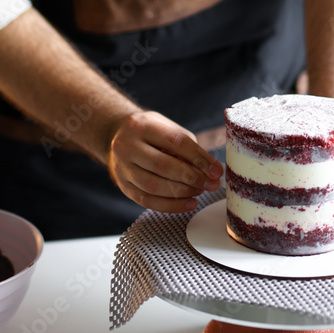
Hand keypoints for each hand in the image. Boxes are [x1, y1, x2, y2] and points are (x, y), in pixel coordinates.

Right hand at [107, 110, 223, 212]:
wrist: (117, 137)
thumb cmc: (150, 133)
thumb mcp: (167, 128)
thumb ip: (187, 147)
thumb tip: (211, 171)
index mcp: (141, 126)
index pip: (175, 142)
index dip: (199, 158)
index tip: (216, 170)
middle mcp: (126, 146)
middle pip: (162, 165)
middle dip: (192, 177)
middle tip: (211, 184)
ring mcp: (121, 167)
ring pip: (153, 186)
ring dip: (182, 192)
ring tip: (200, 191)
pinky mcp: (123, 186)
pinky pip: (147, 201)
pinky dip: (171, 206)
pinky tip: (189, 203)